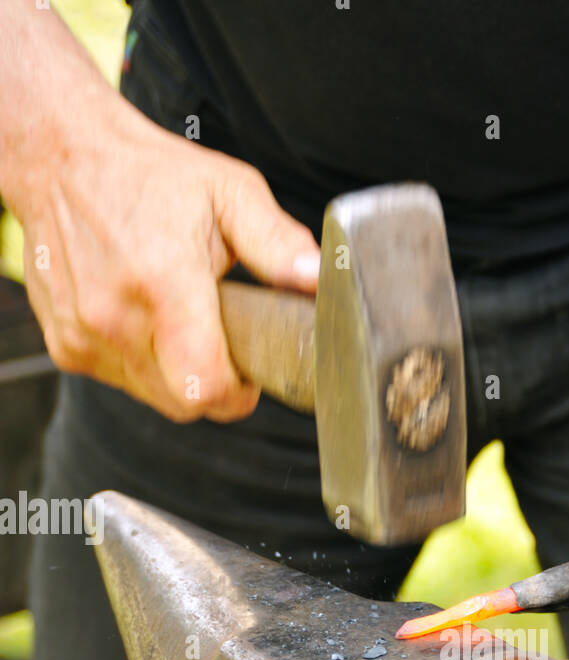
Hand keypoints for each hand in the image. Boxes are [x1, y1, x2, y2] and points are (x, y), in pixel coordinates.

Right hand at [15, 89, 319, 422]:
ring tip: (177, 318)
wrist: (59, 156)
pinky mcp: (64, 344)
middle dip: (211, 385)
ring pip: (151, 396)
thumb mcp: (228, 191)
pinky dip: (138, 363)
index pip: (205, 389)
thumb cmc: (147, 173)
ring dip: (174, 373)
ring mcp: (84, 335)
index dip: (237, 395)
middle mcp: (116, 317)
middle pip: (183, 403)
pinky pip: (118, 379)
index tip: (248, 374)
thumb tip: (317, 279)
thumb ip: (277, 242)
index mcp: (163, 283)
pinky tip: (141, 317)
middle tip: (219, 340)